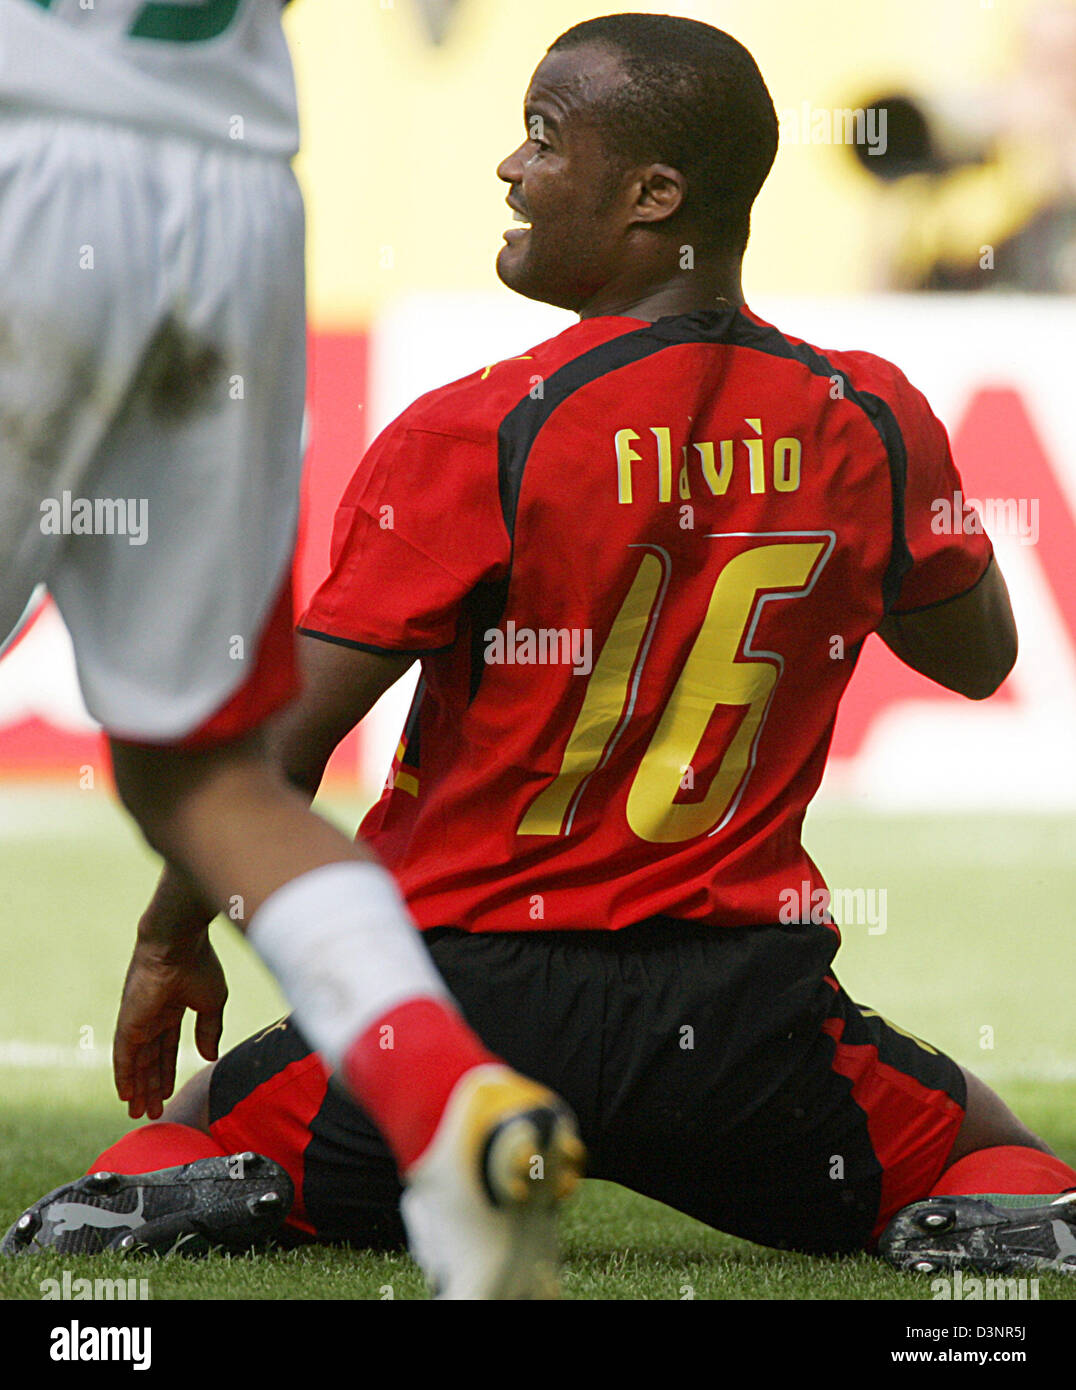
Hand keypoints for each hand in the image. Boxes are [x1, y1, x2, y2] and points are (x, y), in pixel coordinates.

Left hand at [113, 930, 227, 1120]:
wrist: (178, 943)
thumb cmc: (198, 964)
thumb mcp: (211, 1002)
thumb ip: (209, 1030)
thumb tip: (209, 1056)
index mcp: (172, 1006)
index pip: (167, 1046)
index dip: (167, 1070)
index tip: (169, 1093)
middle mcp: (151, 1015)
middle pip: (149, 1059)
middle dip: (151, 1086)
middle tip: (152, 1112)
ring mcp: (138, 1019)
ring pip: (136, 1062)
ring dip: (138, 1088)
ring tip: (139, 1113)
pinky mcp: (129, 1022)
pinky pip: (123, 1056)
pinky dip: (124, 1076)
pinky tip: (125, 1095)